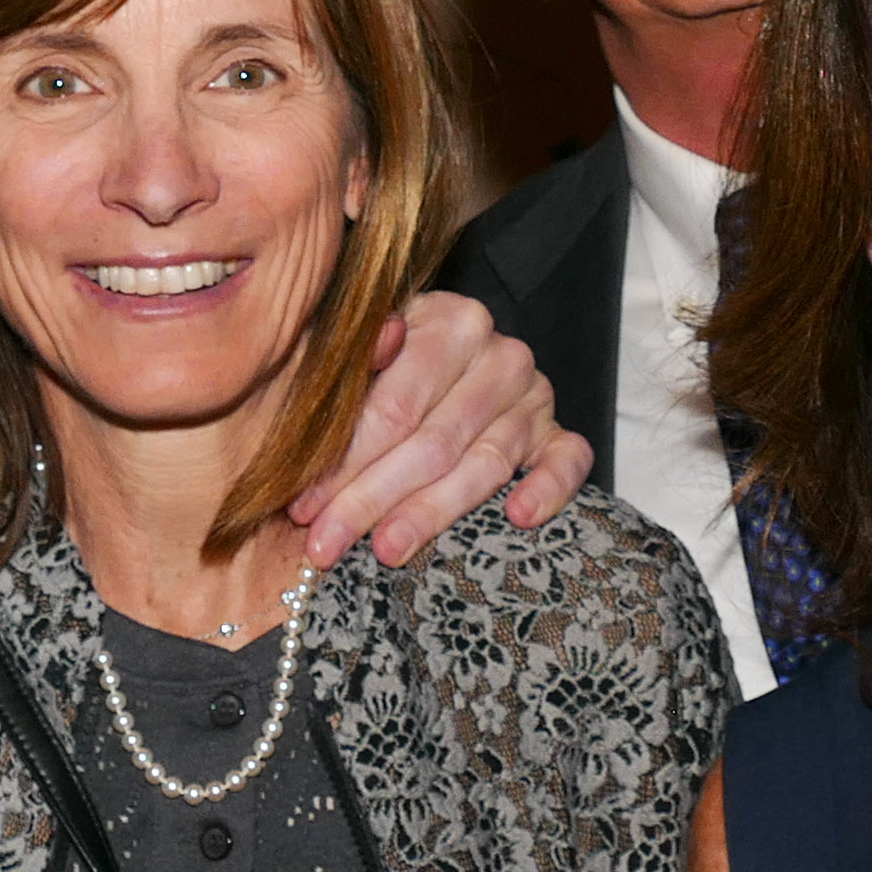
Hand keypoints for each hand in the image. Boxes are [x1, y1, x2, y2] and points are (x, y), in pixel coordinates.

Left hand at [293, 294, 590, 567]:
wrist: (445, 353)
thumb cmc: (386, 359)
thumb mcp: (356, 344)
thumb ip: (353, 354)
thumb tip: (369, 348)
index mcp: (451, 322)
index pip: (395, 405)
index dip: (344, 461)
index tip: (303, 508)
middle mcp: (501, 355)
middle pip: (434, 442)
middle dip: (372, 499)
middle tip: (329, 545)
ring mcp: (535, 396)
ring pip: (486, 464)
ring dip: (432, 513)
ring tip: (387, 550)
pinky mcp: (558, 432)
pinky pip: (568, 461)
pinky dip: (548, 488)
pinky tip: (518, 517)